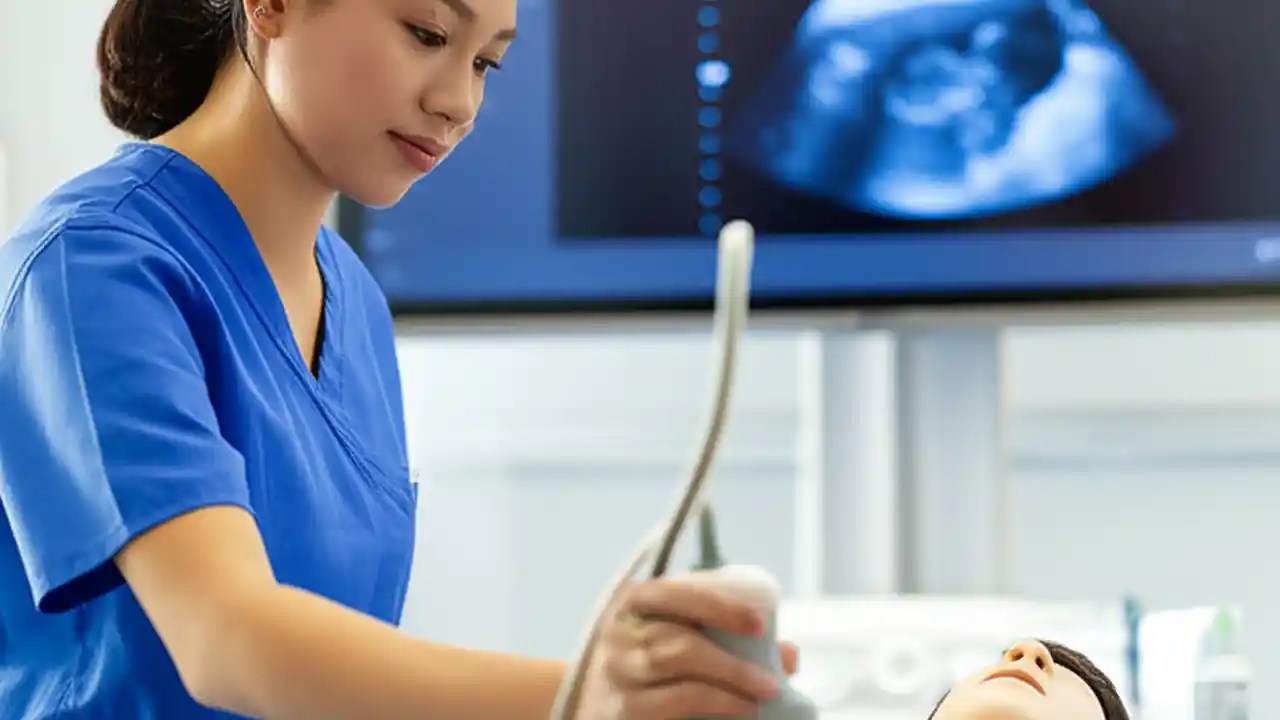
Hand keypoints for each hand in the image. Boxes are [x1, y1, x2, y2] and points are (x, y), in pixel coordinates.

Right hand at [576, 577, 784, 717]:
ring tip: (763, 694)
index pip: (673, 592)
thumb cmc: (646, 668)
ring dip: (728, 682)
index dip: (719, 606)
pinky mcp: (620, 711)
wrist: (592, 709)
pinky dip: (713, 705)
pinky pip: (672, 703)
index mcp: (632, 602)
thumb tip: (788, 655)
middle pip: (678, 640)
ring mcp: (614, 674)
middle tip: (771, 678)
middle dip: (731, 659)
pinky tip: (739, 709)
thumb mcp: (675, 639)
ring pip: (675, 670)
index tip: (759, 624)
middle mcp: (617, 634)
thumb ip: (725, 638)